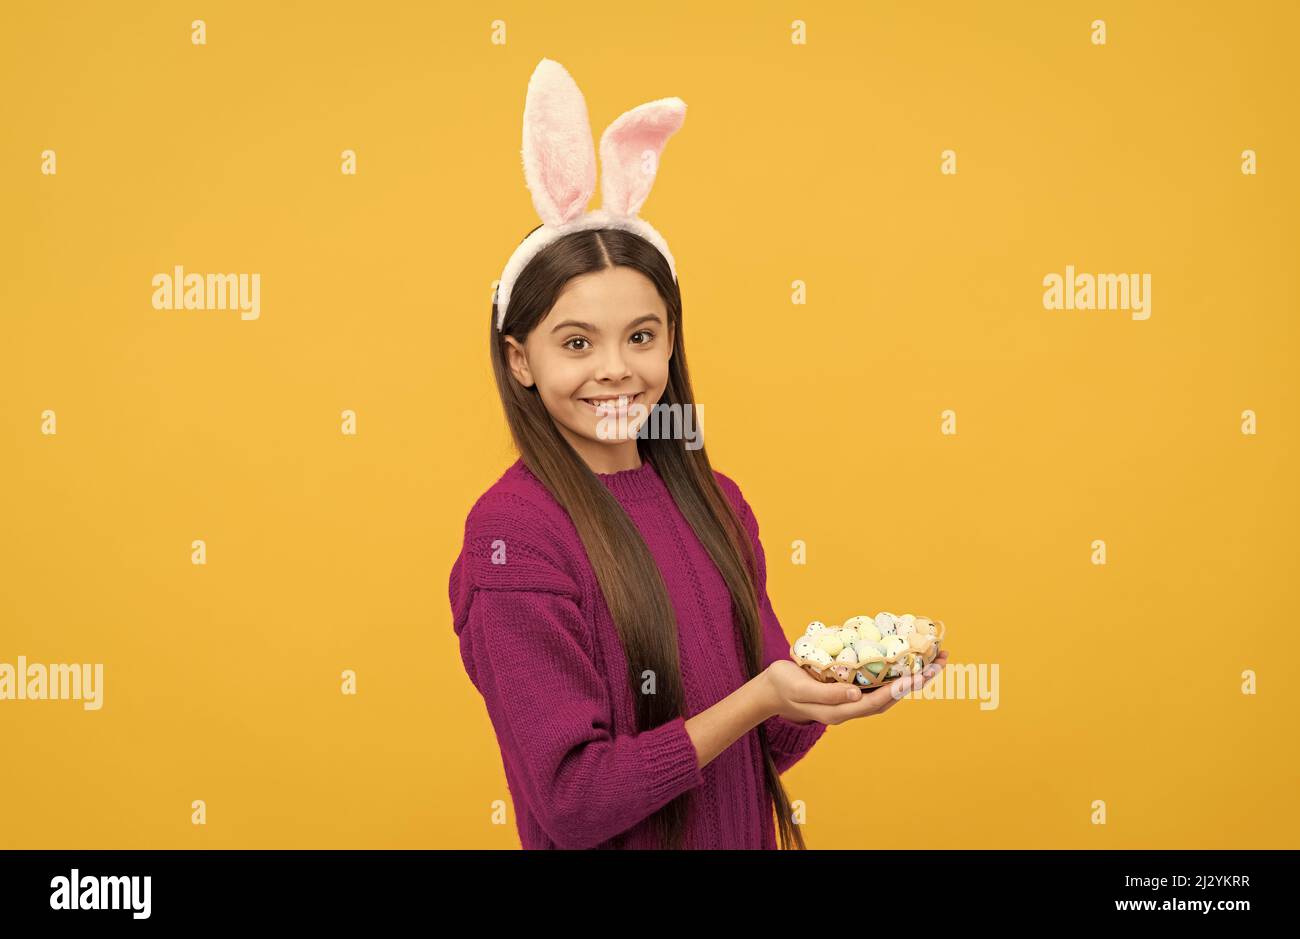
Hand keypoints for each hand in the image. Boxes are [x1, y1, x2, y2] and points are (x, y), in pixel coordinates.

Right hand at [763, 651, 949, 724]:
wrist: (770, 691)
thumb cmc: (784, 687)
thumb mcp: (802, 690)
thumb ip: (829, 694)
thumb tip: (857, 695)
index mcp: (842, 712)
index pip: (879, 700)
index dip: (902, 687)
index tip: (921, 673)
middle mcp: (852, 707)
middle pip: (892, 695)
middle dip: (918, 678)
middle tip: (940, 660)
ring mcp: (851, 699)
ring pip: (889, 688)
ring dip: (912, 673)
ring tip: (933, 657)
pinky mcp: (849, 688)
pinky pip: (878, 681)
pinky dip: (895, 669)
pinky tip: (905, 657)